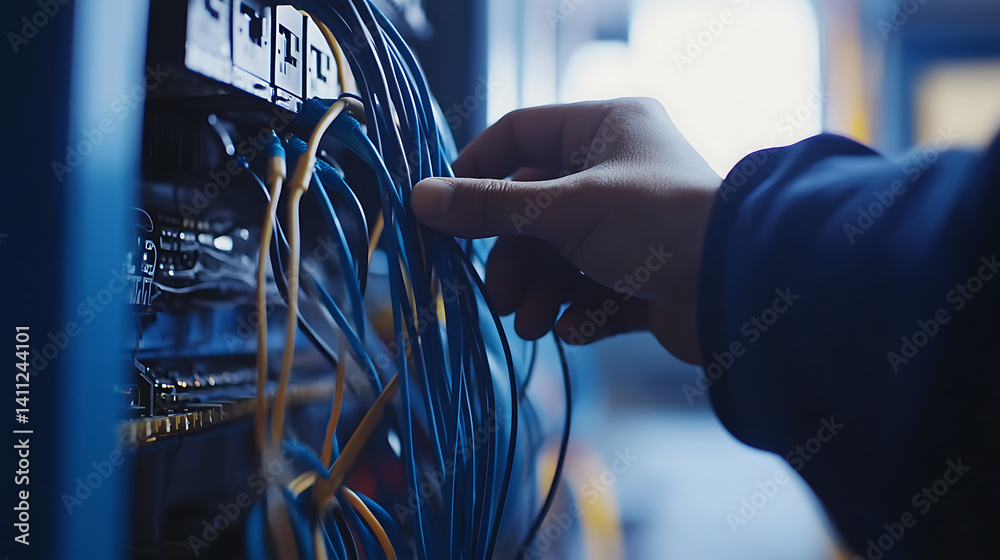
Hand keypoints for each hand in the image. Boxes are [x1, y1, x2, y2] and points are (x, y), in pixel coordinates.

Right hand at [410, 98, 720, 363]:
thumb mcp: (564, 210)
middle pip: (535, 208)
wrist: (740, 292)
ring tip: (531, 322)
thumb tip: (419, 199)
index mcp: (606, 128)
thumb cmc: (658, 225)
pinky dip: (578, 311)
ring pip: (560, 255)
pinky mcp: (646, 277)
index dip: (477, 170)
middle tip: (498, 296)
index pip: (520, 134)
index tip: (445, 211)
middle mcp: (618, 171)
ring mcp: (632, 226)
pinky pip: (593, 290)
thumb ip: (491, 207)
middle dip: (513, 256)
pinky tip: (576, 327)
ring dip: (539, 291)